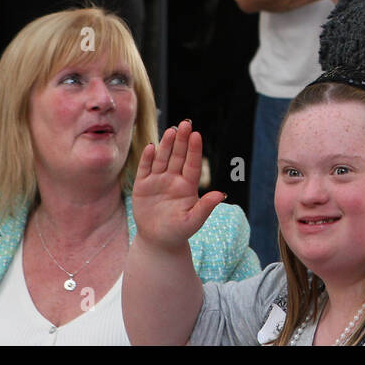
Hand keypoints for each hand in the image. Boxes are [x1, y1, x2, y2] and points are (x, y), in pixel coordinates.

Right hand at [132, 121, 224, 250]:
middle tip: (185, 124)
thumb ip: (205, 207)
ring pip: (163, 159)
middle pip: (178, 157)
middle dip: (181, 141)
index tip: (197, 135)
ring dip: (166, 145)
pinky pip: (145, 169)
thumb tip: (221, 194)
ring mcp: (158, 181)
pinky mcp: (143, 186)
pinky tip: (151, 147)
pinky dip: (147, 159)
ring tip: (171, 131)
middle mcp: (174, 179)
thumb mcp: (193, 221)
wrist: (158, 241)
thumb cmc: (178, 231)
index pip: (192, 164)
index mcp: (188, 186)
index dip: (194, 150)